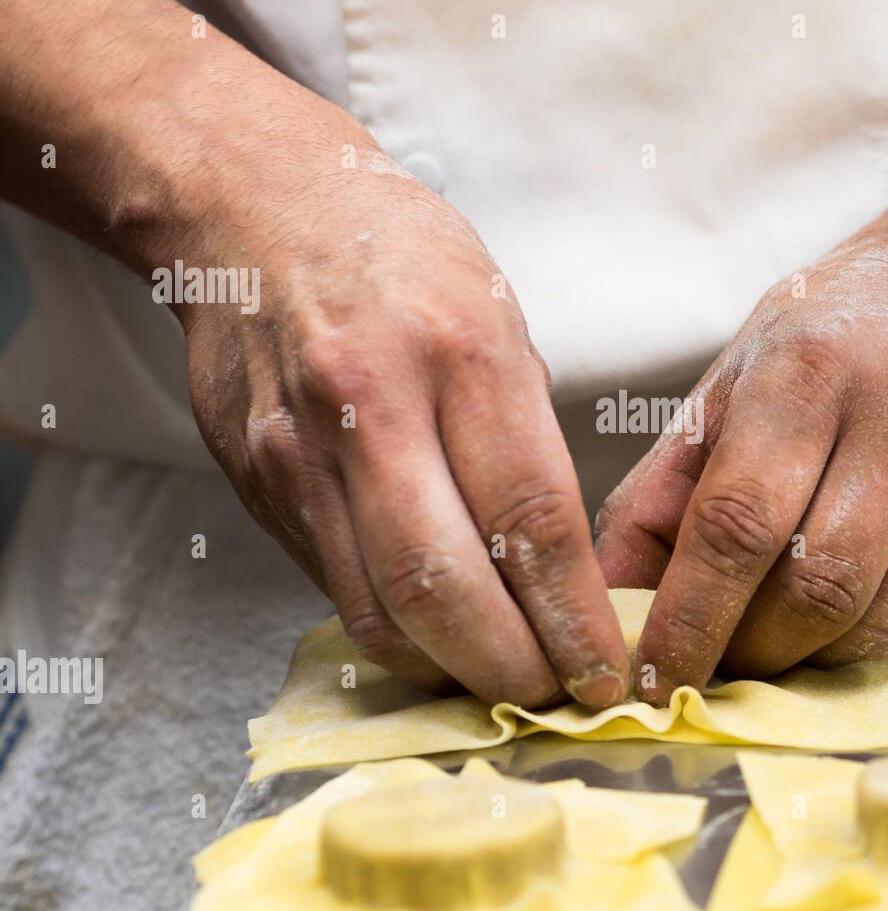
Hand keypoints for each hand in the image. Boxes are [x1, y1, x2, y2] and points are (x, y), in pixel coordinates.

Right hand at [173, 111, 627, 708]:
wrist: (256, 212)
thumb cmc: (402, 258)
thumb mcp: (498, 317)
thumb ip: (524, 440)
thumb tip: (559, 570)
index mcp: (460, 350)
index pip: (530, 518)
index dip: (574, 617)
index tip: (608, 670)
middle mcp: (372, 405)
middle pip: (443, 587)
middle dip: (512, 667)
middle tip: (557, 697)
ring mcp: (300, 452)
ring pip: (377, 610)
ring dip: (449, 669)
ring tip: (501, 679)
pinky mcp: (258, 484)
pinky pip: (334, 589)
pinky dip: (394, 631)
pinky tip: (435, 636)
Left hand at [595, 186, 887, 702]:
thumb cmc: (830, 334)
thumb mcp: (730, 382)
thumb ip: (660, 491)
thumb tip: (605, 602)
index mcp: (807, 368)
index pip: (738, 521)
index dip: (689, 617)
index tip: (650, 679)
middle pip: (814, 583)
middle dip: (749, 650)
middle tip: (710, 664)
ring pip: (874, 614)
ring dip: (805, 658)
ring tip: (766, 645)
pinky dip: (858, 638)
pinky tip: (829, 617)